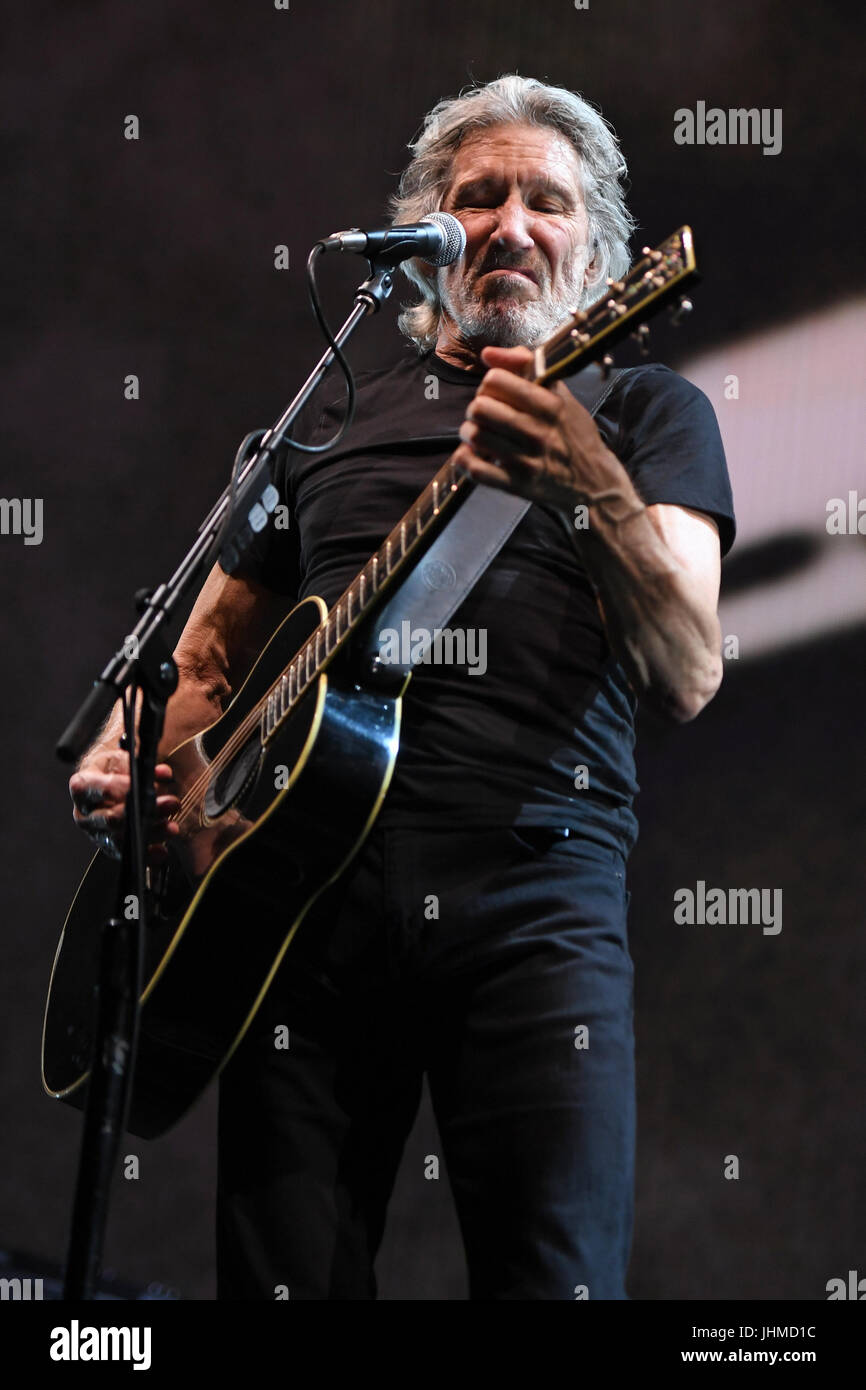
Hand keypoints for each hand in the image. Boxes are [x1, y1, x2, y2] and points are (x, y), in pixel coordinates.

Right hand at [69, 751, 180, 862]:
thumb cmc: (113, 768)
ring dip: (149, 834)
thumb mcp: (122, 758)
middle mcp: (84, 813)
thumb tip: (163, 774)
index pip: (103, 789)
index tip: (152, 786)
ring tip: (172, 827)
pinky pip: (126, 855)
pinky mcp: (108, 847)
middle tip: (171, 804)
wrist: (105, 782)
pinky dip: (145, 854)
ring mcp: (95, 833)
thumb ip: (141, 765)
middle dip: (144, 812)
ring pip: (120, 839)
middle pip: (112, 818)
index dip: (127, 789)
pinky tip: (161, 851)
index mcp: (82, 787)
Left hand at [454, 344, 617, 510]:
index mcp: (550, 405)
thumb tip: (488, 353)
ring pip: (475, 436)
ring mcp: (527, 460)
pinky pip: (476, 470)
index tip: (497, 392)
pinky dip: (466, 460)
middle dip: (477, 408)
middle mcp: (538, 432)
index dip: (489, 383)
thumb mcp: (560, 395)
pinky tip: (474, 455)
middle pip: (480, 408)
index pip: (496, 380)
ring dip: (469, 433)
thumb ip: (526, 367)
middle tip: (485, 415)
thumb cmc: (574, 435)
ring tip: (478, 434)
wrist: (594, 482)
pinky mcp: (518, 485)